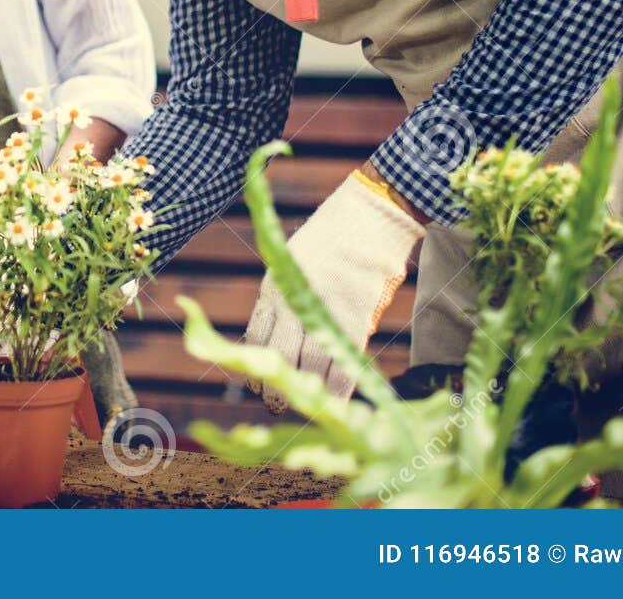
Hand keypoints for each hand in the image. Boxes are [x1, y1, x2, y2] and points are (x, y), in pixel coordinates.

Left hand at [244, 171, 424, 409]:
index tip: (257, 382)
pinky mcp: (355, 319)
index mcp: (273, 287)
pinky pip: (342, 367)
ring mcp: (323, 312)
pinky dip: (338, 390)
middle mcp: (291, 303)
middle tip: (277, 404)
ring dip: (306, 393)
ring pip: (308, 368)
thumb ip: (288, 296)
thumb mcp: (294, 262)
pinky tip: (336, 402)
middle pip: (277, 358)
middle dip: (275, 388)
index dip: (254, 365)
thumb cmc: (334, 236)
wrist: (369, 216)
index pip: (255, 337)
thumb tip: (288, 334)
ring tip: (305, 407)